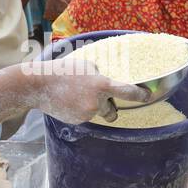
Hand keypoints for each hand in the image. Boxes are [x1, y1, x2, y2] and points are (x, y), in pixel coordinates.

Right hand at [29, 57, 149, 123]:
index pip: (128, 92)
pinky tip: (69, 101)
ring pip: (98, 114)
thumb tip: (111, 80)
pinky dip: (81, 111)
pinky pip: (86, 117)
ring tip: (77, 96)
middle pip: (113, 111)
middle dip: (109, 107)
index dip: (141, 95)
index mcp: (101, 84)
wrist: (39, 85)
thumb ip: (101, 75)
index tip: (148, 96)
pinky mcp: (77, 121)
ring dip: (94, 108)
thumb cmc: (63, 71)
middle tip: (99, 98)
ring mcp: (86, 114)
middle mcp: (96, 102)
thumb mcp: (87, 66)